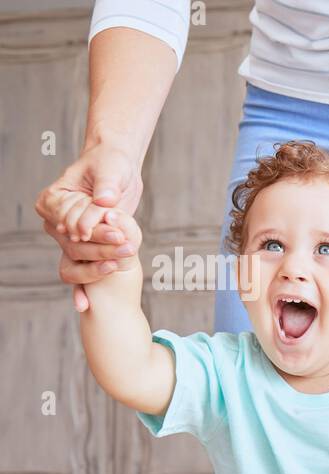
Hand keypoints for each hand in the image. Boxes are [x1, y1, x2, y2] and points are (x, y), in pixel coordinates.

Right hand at [33, 141, 143, 311]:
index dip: (86, 224)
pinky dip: (80, 288)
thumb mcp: (110, 169)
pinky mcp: (86, 250)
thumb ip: (106, 186)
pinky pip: (78, 271)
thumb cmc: (111, 165)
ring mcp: (68, 239)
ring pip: (77, 258)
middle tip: (125, 245)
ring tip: (122, 263)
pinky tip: (84, 305)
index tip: (109, 225)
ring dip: (98, 264)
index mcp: (53, 199)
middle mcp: (55, 221)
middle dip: (99, 247)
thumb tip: (105, 201)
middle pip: (72, 242)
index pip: (64, 219)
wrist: (118, 172)